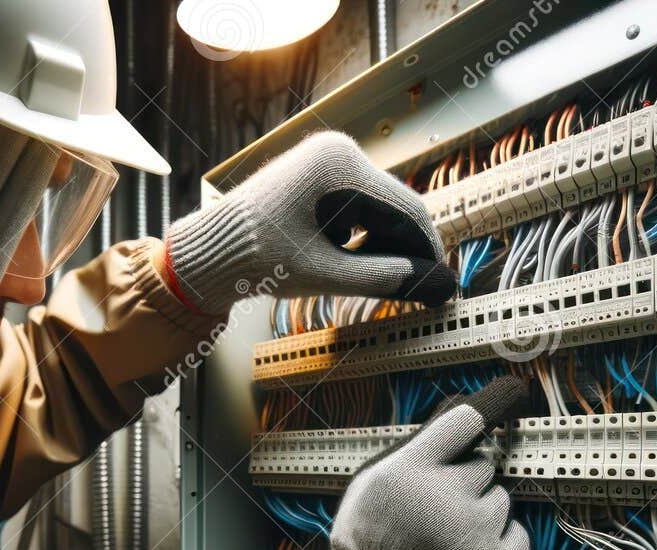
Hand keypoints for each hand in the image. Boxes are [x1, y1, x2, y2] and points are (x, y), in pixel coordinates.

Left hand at [163, 132, 456, 314]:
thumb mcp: (330, 274)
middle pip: (397, 206)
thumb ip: (388, 278)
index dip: (429, 253)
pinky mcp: (322, 168)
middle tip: (417, 291)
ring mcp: (330, 156)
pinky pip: (361, 200)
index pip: (408, 211)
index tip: (442, 288)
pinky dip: (367, 230)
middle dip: (409, 250)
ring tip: (379, 279)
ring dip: (388, 242)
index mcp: (341, 167)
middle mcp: (340, 150)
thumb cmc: (261, 260)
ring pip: (382, 204)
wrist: (214, 248)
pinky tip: (354, 258)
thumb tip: (440, 287)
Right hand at [294, 377, 530, 549]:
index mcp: (412, 469)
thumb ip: (413, 450)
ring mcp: (476, 533)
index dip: (493, 404)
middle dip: (465, 483)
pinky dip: (500, 544)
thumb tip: (458, 412)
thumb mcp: (372, 481)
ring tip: (447, 540)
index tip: (514, 394)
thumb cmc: (368, 542)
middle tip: (436, 511)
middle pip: (483, 466)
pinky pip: (517, 535)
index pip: (466, 421)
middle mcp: (448, 495)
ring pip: (499, 500)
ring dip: (480, 513)